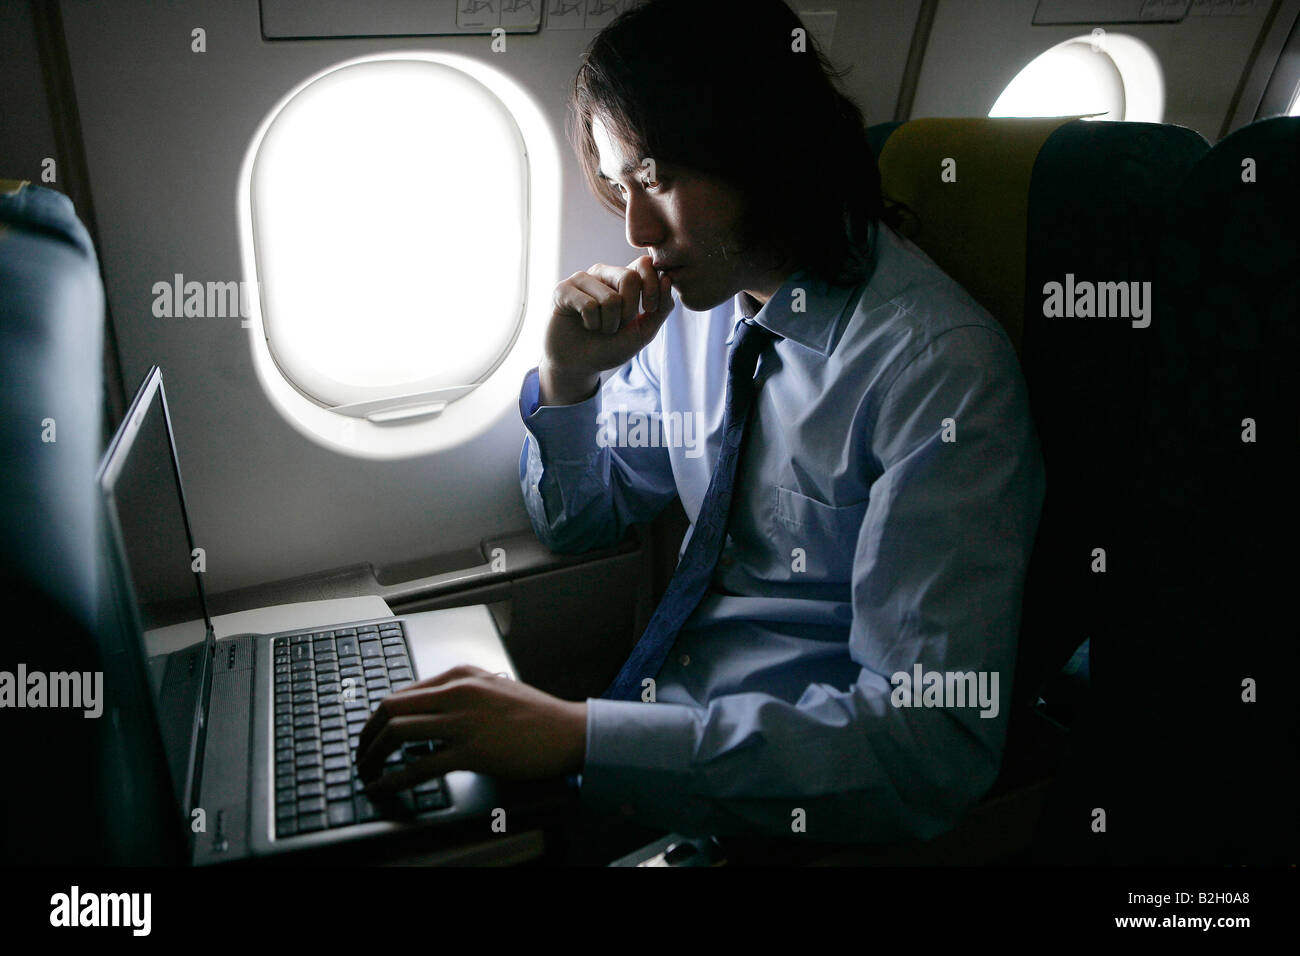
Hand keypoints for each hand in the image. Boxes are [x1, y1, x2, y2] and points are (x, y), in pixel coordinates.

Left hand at [355, 665, 586, 795]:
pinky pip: (419, 765)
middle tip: (363, 753)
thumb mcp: (494, 688)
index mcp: (462, 675)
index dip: (380, 717)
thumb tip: (429, 713)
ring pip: (398, 732)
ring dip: (374, 755)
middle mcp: (458, 692)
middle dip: (368, 734)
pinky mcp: (471, 751)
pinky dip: (393, 779)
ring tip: (367, 770)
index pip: (404, 691)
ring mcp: (464, 721)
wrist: (567, 731)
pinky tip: (383, 787)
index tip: (373, 733)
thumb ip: (462, 693)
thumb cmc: (535, 715)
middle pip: (392, 707)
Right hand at [540, 255, 674, 403]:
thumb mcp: (643, 331)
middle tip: (617, 325)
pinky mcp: (562, 289)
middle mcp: (603, 273)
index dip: (653, 288)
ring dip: (609, 324)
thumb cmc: (610, 346)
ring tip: (599, 328)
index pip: (644, 263)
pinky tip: (584, 325)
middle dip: (629, 312)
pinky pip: (588, 305)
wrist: (579, 365)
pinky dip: (591, 324)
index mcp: (623, 277)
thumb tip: (668, 279)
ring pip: (610, 298)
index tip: (649, 310)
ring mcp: (582, 279)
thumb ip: (661, 308)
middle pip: (629, 278)